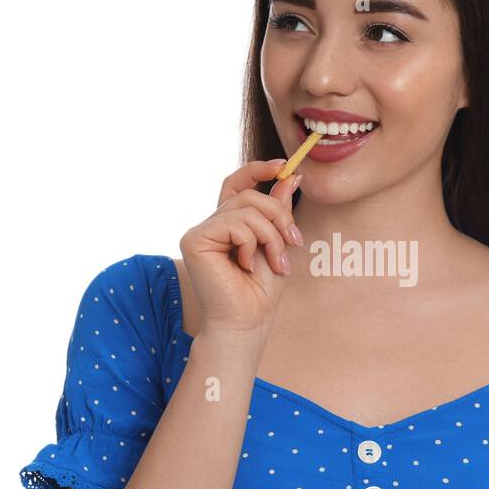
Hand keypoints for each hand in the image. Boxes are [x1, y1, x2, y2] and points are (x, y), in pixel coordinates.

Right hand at [180, 158, 304, 337]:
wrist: (247, 322)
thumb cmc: (260, 291)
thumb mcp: (278, 243)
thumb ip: (278, 211)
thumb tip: (290, 176)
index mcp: (228, 225)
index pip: (237, 184)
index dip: (257, 169)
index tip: (284, 166)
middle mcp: (211, 225)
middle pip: (249, 195)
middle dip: (279, 216)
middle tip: (294, 242)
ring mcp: (200, 231)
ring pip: (246, 209)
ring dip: (270, 235)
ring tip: (275, 262)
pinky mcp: (194, 240)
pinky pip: (234, 224)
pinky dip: (250, 244)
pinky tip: (245, 266)